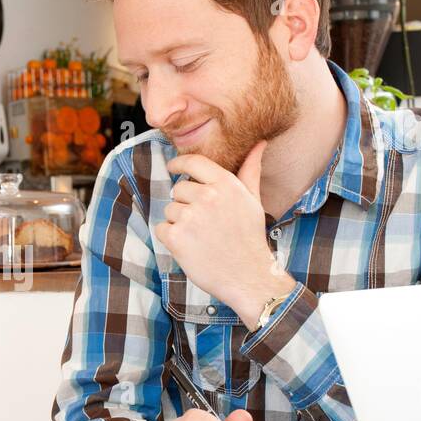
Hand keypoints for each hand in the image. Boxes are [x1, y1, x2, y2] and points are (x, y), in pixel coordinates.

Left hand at [155, 141, 292, 326]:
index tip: (172, 168)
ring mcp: (190, 217)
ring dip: (178, 223)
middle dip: (185, 204)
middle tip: (203, 223)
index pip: (193, 163)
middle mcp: (207, 197)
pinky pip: (161, 229)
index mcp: (225, 185)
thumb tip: (259, 144)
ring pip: (169, 210)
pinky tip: (190, 247)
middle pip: (178, 190)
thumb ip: (250, 171)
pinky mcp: (176, 237)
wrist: (248, 276)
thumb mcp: (253, 201)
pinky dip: (170, 239)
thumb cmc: (250, 238)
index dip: (178, 164)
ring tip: (200, 237)